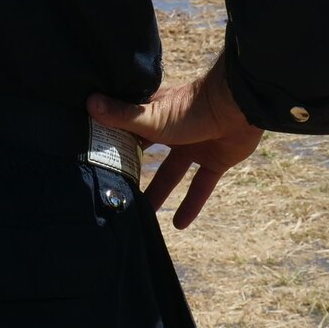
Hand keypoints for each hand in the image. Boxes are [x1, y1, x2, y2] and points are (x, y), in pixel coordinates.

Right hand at [88, 59, 263, 229]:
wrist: (239, 107)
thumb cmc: (192, 107)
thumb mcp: (152, 117)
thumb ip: (122, 115)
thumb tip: (89, 102)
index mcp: (155, 114)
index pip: (128, 129)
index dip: (113, 143)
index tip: (95, 160)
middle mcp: (172, 130)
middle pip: (148, 155)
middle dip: (133, 171)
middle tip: (115, 191)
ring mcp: (194, 145)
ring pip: (172, 173)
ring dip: (159, 192)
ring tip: (143, 213)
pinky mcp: (215, 160)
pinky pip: (201, 185)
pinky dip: (192, 204)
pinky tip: (179, 225)